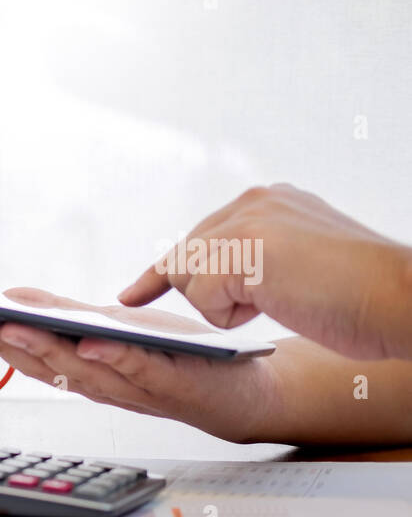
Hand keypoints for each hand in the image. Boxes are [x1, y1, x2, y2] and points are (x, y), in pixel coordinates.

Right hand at [0, 305, 283, 442]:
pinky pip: (138, 370)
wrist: (244, 391)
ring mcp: (132, 386)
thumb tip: (12, 296)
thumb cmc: (174, 359)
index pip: (19, 349)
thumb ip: (63, 317)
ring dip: (42, 350)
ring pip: (77, 371)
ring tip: (9, 326)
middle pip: (38, 362)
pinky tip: (90, 342)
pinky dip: (112, 359)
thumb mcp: (110, 330)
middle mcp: (98, 382)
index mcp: (80, 368)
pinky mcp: (174, 385)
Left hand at [118, 183, 411, 359]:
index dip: (167, 272)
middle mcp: (255, 202)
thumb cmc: (358, 296)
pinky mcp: (239, 249)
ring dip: (223, 305)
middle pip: (185, 258)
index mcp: (269, 202)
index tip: (131, 294)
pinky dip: (230, 314)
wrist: (400, 299)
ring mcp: (246, 221)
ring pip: (188, 276)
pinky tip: (275, 302)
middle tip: (252, 300)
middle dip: (198, 291)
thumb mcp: (297, 265)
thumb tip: (208, 273)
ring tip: (280, 297)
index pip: (200, 236)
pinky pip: (200, 296)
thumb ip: (255, 259)